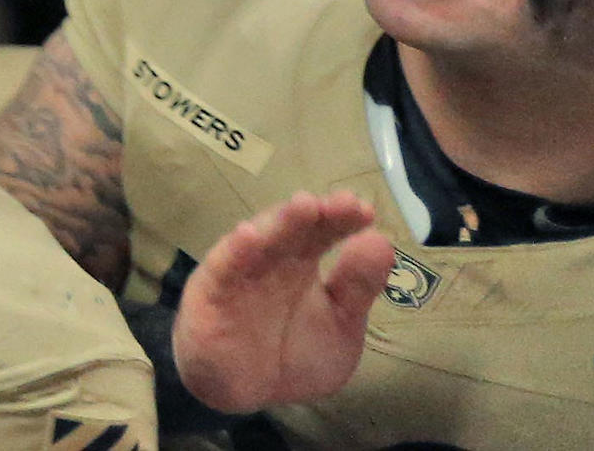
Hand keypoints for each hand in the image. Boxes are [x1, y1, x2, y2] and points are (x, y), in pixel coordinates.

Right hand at [173, 191, 391, 414]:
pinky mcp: (212, 293)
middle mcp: (271, 259)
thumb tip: (381, 240)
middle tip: (342, 202)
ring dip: (281, 223)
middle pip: (294, 230)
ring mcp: (240, 272)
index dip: (342, 220)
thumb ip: (357, 289)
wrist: (245, 391)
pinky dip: (235, 251)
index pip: (323, 233)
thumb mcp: (340, 326)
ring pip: (261, 242)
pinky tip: (249, 236)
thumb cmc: (294, 354)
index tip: (365, 210)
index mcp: (302, 263)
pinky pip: (224, 269)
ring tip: (305, 206)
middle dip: (317, 214)